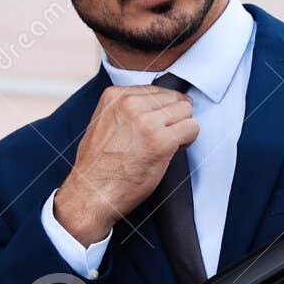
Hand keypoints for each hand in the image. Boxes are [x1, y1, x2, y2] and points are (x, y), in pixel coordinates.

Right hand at [53, 84, 198, 244]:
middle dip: (173, 118)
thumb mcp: (103, 123)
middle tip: (163, 137)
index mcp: (115, 96)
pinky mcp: (161, 141)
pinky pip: (192, 128)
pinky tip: (172, 151)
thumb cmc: (97, 166)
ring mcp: (146, 122)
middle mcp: (130, 104)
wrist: (91, 193)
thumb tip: (155, 104)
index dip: (161, 110)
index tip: (156, 125)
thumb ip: (126, 109)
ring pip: (186, 110)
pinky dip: (188, 140)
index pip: (156, 90)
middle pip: (174, 98)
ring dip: (182, 128)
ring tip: (167, 145)